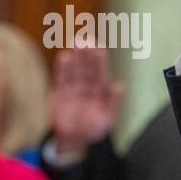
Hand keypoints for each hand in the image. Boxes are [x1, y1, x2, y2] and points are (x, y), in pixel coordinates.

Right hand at [49, 44, 123, 159]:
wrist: (74, 140)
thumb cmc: (94, 129)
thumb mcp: (107, 118)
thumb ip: (113, 102)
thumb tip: (119, 85)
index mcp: (101, 92)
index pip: (101, 73)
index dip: (100, 60)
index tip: (100, 47)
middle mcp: (88, 87)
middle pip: (88, 67)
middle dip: (88, 54)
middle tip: (87, 39)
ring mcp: (74, 88)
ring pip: (75, 70)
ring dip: (76, 57)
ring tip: (77, 42)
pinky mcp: (60, 93)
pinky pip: (62, 78)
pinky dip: (63, 69)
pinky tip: (64, 57)